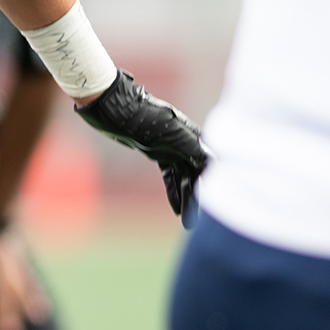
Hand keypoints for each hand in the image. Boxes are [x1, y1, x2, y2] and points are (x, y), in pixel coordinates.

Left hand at [75, 70, 207, 215]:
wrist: (115, 107)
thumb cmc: (143, 117)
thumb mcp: (171, 133)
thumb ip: (193, 148)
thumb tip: (215, 163)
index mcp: (193, 135)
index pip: (207, 164)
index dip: (210, 184)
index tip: (211, 207)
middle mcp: (186, 141)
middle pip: (196, 173)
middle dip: (197, 198)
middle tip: (195, 222)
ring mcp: (172, 146)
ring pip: (184, 176)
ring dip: (186, 197)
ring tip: (187, 220)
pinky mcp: (158, 150)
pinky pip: (170, 173)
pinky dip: (173, 189)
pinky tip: (175, 207)